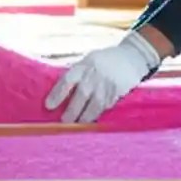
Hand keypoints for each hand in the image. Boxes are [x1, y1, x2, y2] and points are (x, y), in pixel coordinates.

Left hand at [44, 30, 161, 122]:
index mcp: (84, 66)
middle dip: (71, 111)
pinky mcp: (118, 92)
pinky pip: (105, 107)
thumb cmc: (104, 61)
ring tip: (78, 124)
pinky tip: (92, 121)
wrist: (131, 57)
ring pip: (94, 105)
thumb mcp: (88, 61)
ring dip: (85, 117)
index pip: (67, 80)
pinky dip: (98, 115)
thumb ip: (77, 74)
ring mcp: (107, 85)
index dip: (57, 94)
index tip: (48, 106)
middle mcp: (94, 75)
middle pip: (80, 96)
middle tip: (64, 122)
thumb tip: (58, 93)